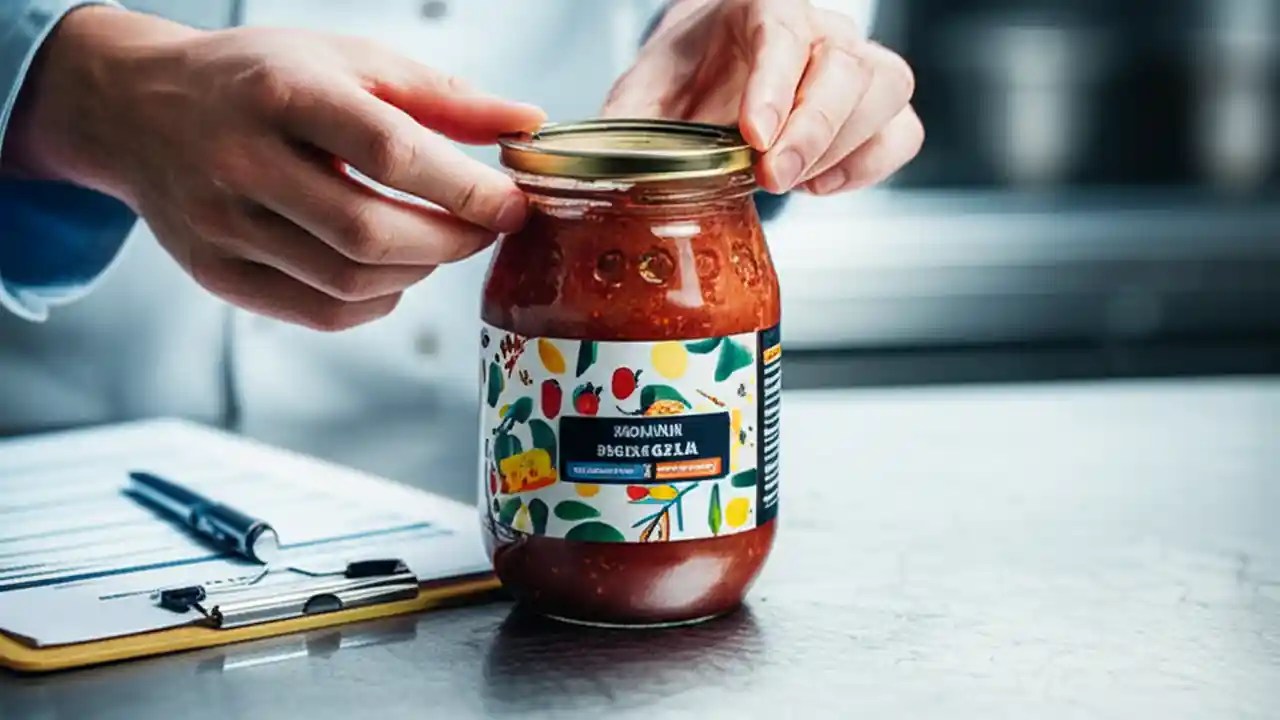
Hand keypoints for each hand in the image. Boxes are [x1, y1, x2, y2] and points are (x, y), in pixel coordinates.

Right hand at [9, 7, 544, 330]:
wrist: (140, 108)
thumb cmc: (263, 79)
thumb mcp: (350, 61)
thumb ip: (442, 96)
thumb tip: (528, 125)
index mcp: (283, 94)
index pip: (389, 153)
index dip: (463, 188)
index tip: (511, 204)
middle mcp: (241, 162)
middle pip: (368, 233)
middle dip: (449, 241)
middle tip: (484, 228)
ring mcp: (221, 225)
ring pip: (348, 282)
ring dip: (418, 272)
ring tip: (437, 241)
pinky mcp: (215, 273)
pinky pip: (318, 312)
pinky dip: (376, 302)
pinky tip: (391, 270)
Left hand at [602, 0, 921, 194]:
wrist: (719, 67)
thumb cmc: (688, 73)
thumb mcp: (646, 89)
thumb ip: (627, 124)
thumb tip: (597, 171)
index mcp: (762, 8)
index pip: (783, 36)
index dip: (773, 87)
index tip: (753, 136)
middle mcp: (820, 29)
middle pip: (846, 67)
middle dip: (811, 131)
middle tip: (770, 178)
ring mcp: (857, 65)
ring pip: (885, 93)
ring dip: (841, 149)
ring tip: (791, 182)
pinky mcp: (877, 108)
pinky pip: (901, 132)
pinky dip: (869, 166)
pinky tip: (820, 183)